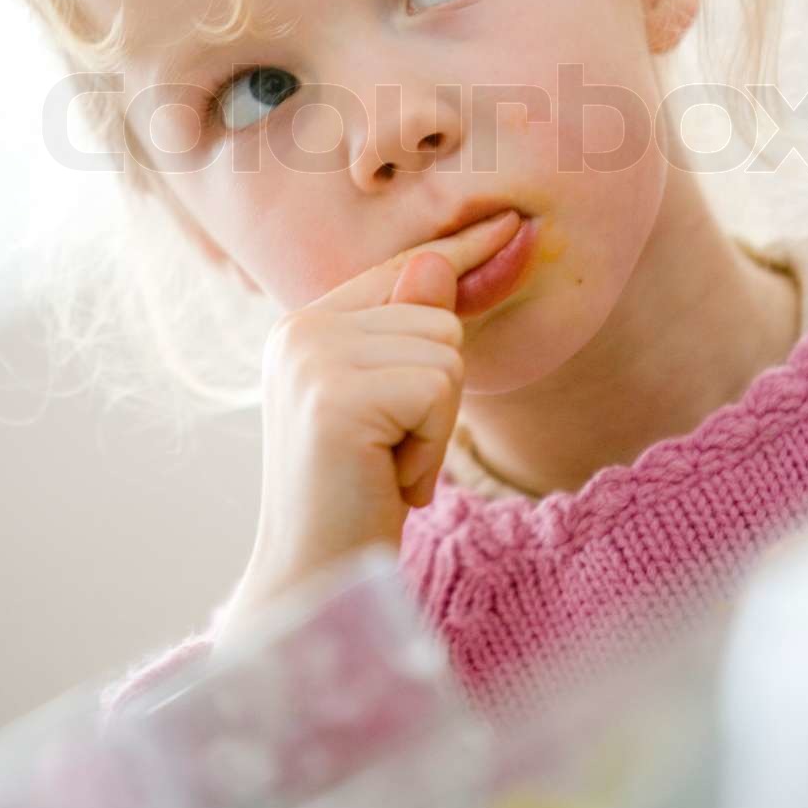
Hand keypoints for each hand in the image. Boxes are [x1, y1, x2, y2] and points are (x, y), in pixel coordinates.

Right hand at [214, 209, 521, 646]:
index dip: (457, 253)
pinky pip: (438, 388)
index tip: (507, 224)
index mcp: (306, 325)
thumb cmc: (357, 497)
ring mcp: (312, 358)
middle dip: (437, 397)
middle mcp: (300, 329)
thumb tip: (441, 260)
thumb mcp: (392, 406)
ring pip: (445, 352)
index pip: (400, 269)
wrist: (316, 583)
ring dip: (435, 426)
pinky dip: (430, 446)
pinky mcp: (336, 395)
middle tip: (390, 454)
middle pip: (437, 317)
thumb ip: (410, 331)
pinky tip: (387, 477)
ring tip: (386, 466)